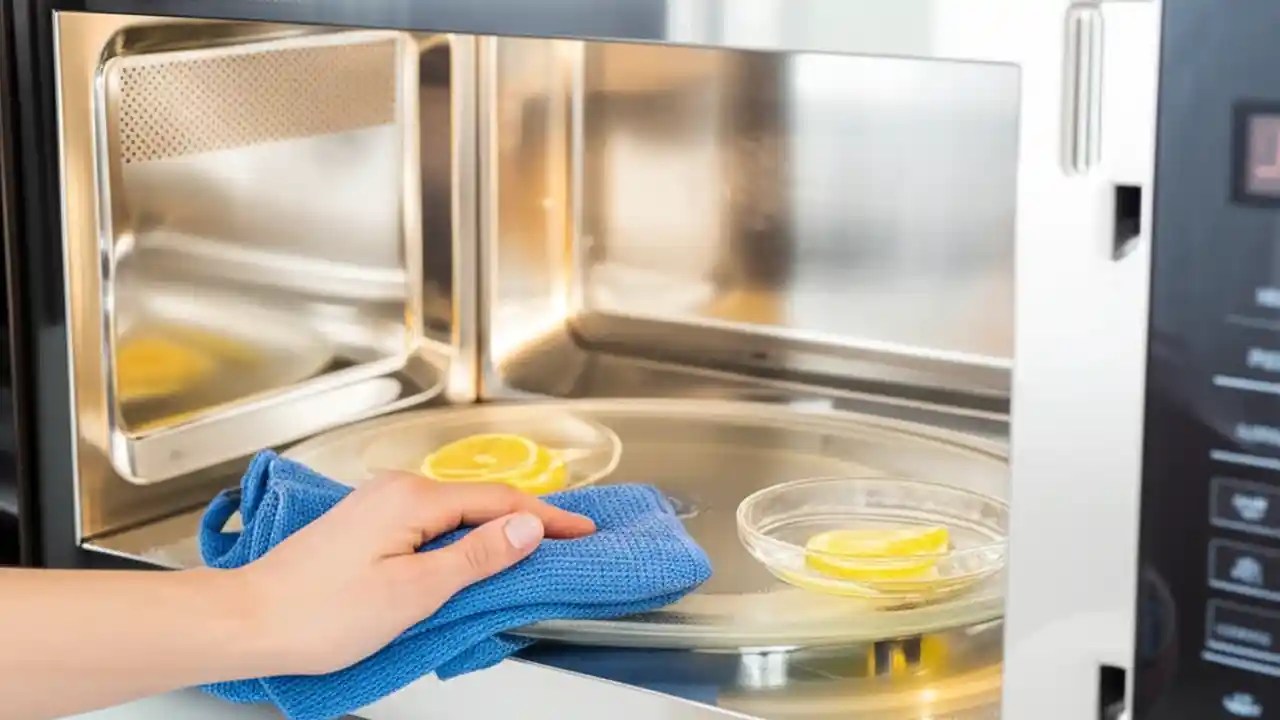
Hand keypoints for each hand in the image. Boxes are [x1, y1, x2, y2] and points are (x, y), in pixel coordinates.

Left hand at [235, 472, 595, 675]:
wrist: (246, 622)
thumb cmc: (318, 614)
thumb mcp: (414, 591)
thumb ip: (476, 557)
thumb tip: (527, 529)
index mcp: (412, 500)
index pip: (500, 503)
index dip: (547, 518)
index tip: (583, 532)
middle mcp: (395, 491)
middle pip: (480, 500)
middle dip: (527, 520)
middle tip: (568, 541)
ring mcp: (377, 506)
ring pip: (455, 513)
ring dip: (495, 530)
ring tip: (531, 552)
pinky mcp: (365, 526)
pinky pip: (431, 524)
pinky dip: (463, 538)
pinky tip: (473, 557)